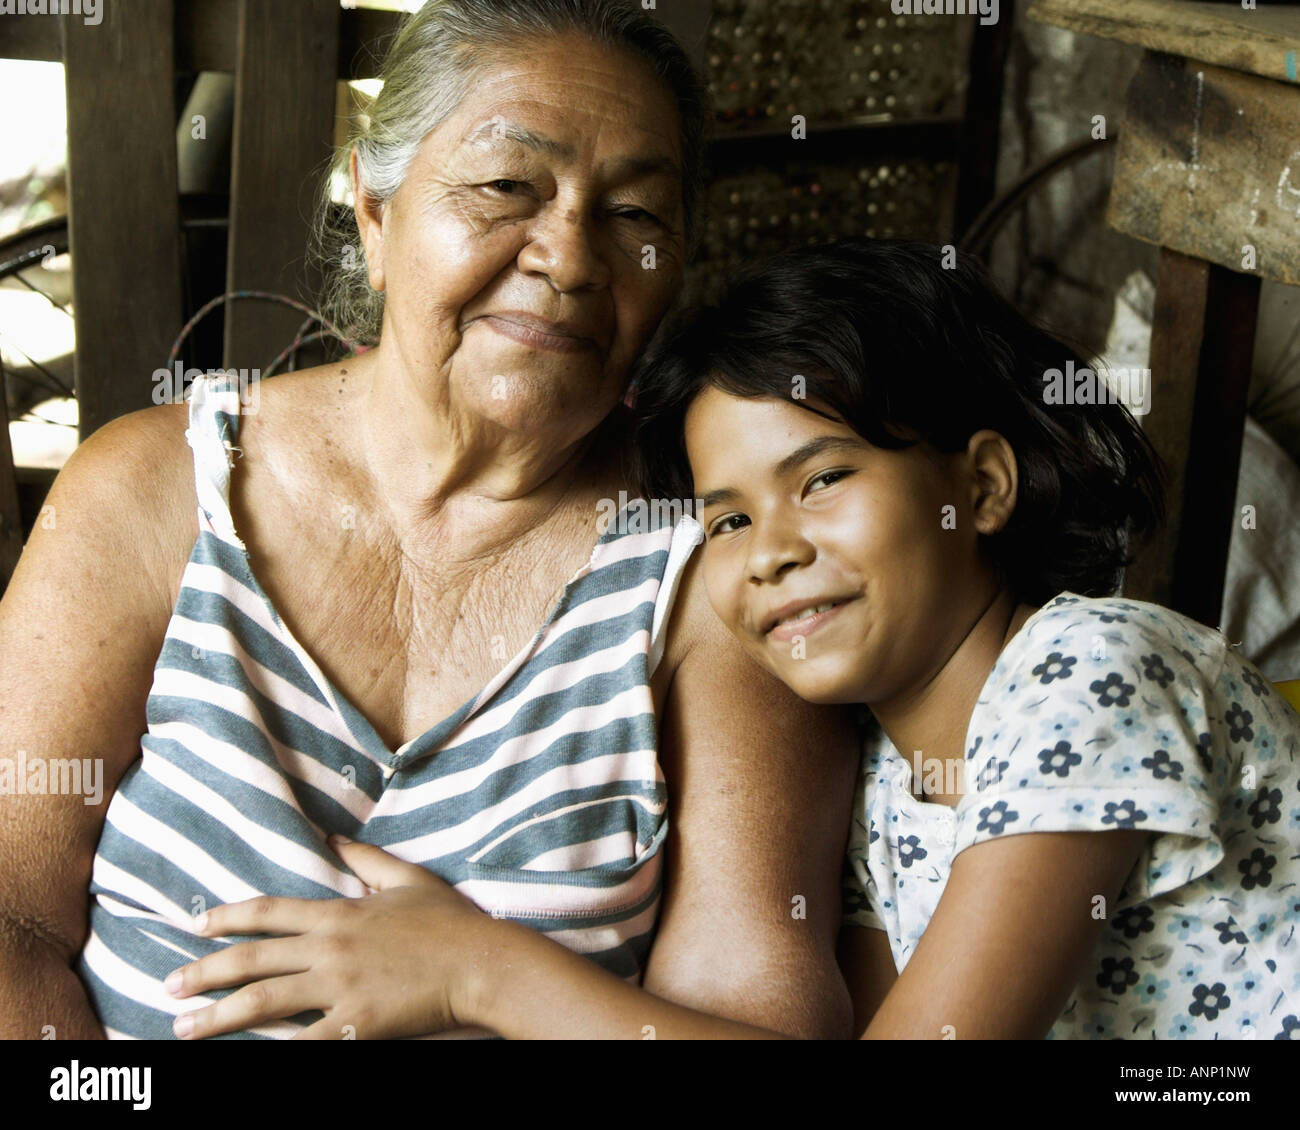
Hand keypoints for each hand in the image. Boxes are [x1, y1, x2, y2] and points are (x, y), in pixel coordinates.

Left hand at [166, 836, 489, 1039]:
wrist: (481, 962)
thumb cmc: (450, 922)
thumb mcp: (408, 879)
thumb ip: (367, 859)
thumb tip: (335, 839)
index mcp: (339, 913)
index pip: (269, 912)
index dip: (228, 918)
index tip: (197, 926)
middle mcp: (330, 948)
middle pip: (252, 960)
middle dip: (204, 973)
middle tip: (168, 986)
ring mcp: (340, 987)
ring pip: (261, 1002)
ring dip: (216, 1016)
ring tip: (183, 1027)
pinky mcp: (355, 1023)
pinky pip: (302, 1042)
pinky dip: (269, 1051)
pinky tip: (242, 1057)